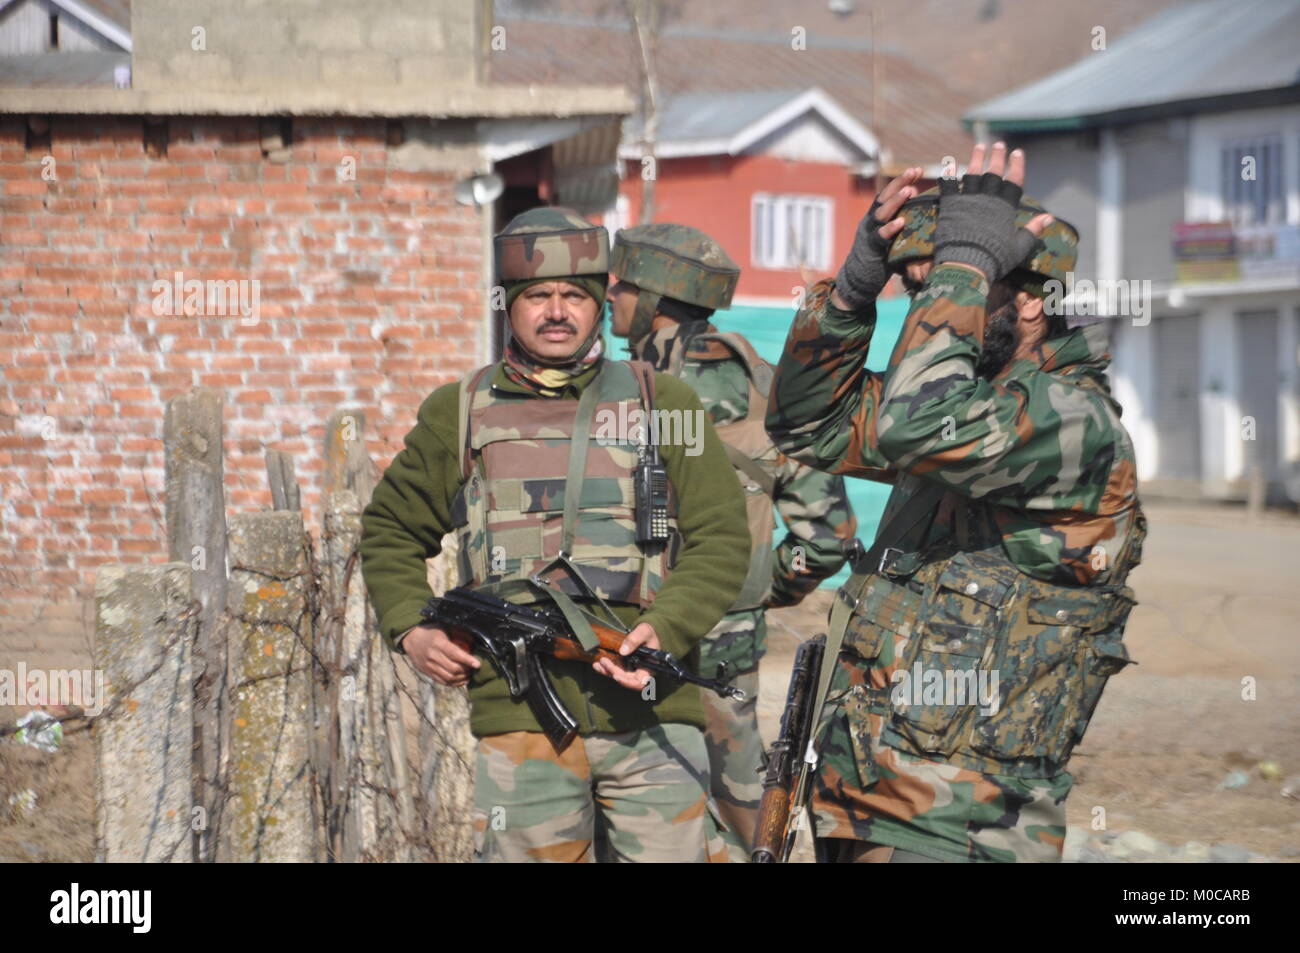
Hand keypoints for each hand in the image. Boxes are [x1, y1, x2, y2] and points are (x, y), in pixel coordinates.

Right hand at [401, 624, 480, 686]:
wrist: (411, 639)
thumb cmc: (431, 632)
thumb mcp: (442, 628)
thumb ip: (456, 635)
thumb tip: (474, 640)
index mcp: (438, 643)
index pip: (455, 654)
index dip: (468, 660)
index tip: (478, 664)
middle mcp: (433, 656)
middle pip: (453, 668)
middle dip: (467, 670)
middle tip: (474, 668)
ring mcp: (429, 666)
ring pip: (449, 677)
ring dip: (462, 678)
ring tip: (469, 675)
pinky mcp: (427, 672)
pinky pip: (442, 681)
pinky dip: (454, 683)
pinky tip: (461, 680)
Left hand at [592, 621, 658, 691]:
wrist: (642, 633)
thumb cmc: (648, 634)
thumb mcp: (645, 631)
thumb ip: (635, 639)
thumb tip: (623, 651)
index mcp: (648, 668)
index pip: (640, 683)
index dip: (629, 683)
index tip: (617, 676)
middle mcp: (639, 672)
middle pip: (626, 680)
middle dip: (613, 672)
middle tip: (604, 661)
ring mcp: (630, 671)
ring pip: (618, 677)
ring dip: (607, 671)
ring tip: (599, 662)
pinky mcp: (622, 668)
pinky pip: (613, 672)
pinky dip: (604, 669)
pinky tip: (597, 664)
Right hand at [832, 166, 924, 310]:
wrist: (858, 280)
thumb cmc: (880, 257)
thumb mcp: (890, 235)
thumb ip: (900, 220)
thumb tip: (918, 201)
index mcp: (877, 216)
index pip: (889, 193)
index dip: (902, 180)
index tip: (917, 170)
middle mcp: (871, 220)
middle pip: (884, 197)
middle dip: (900, 183)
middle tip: (914, 171)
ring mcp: (869, 233)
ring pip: (882, 213)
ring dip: (895, 201)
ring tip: (909, 191)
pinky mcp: (871, 249)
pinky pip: (880, 236)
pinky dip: (890, 229)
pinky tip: (901, 222)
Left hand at [932, 142, 1053, 280]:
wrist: (966, 264)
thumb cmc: (995, 258)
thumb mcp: (1019, 246)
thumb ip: (1033, 230)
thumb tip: (1049, 217)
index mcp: (1005, 207)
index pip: (1013, 181)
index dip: (1016, 166)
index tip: (1018, 153)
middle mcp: (987, 199)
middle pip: (994, 172)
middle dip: (997, 157)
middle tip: (999, 144)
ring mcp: (968, 200)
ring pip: (973, 173)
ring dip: (977, 158)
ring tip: (980, 146)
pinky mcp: (950, 205)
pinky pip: (949, 185)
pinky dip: (949, 175)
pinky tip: (949, 164)